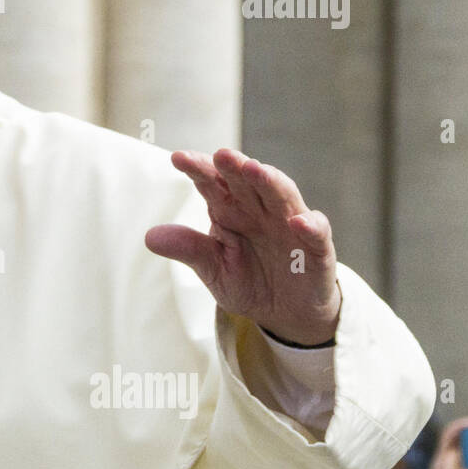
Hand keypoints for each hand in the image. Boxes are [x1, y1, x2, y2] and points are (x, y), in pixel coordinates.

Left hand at [146, 149, 340, 345]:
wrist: (286, 314)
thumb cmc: (249, 282)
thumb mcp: (213, 270)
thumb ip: (189, 249)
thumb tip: (150, 237)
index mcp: (230, 211)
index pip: (213, 184)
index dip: (199, 169)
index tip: (177, 158)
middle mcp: (260, 211)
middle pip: (247, 182)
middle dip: (235, 167)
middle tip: (222, 154)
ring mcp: (290, 227)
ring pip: (282, 196)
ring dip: (270, 182)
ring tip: (254, 170)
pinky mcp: (317, 250)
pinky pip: (317, 234)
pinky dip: (310, 226)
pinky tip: (298, 221)